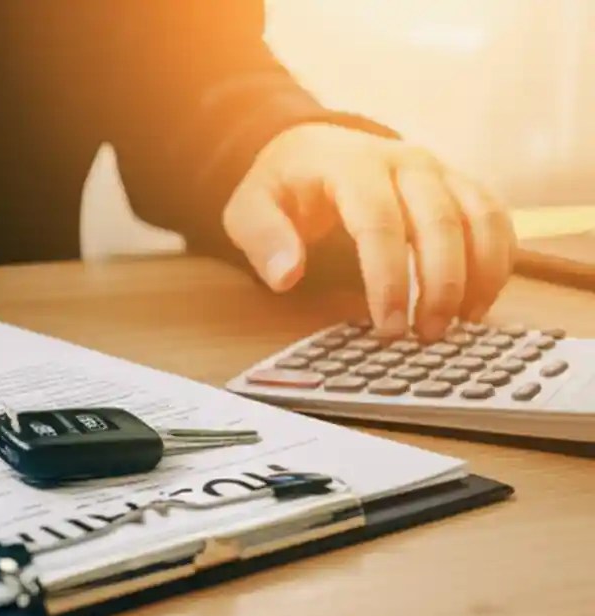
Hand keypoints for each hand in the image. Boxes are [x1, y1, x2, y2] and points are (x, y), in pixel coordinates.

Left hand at [222, 123, 515, 340]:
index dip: (388, 279)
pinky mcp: (460, 183)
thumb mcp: (250, 208)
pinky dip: (498, 258)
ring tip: (461, 323)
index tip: (388, 326)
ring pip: (481, 217)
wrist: (312, 146)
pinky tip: (480, 300)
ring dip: (480, 274)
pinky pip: (496, 217)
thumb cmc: (283, 185)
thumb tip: (285, 275)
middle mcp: (405, 160)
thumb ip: (264, 238)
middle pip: (441, 222)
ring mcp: (439, 169)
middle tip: (427, 335)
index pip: (380, 223)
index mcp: (352, 164)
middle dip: (440, 285)